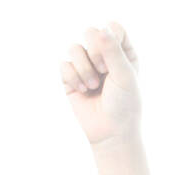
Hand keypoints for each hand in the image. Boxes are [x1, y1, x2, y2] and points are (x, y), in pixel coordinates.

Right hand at [59, 22, 141, 147]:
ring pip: (74, 47)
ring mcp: (86, 65)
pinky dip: (73, 78)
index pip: (113, 28)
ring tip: (93, 86)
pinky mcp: (71, 76)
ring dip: (84, 68)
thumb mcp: (124, 77)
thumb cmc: (124, 106)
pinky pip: (64, 64)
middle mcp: (104, 56)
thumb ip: (113, 51)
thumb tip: (102, 29)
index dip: (110, 39)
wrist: (111, 133)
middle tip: (103, 72)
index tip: (114, 59)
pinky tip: (83, 91)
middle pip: (90, 32)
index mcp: (123, 53)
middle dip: (95, 53)